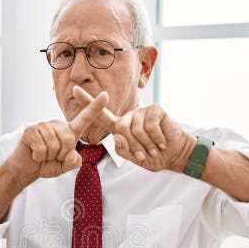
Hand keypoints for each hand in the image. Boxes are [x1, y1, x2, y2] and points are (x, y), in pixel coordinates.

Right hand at [6, 90, 109, 182]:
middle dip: (61, 154)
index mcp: (69, 131)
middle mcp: (58, 125)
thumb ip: (73, 162)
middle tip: (52, 156)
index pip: (85, 118)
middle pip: (69, 139)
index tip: (105, 95)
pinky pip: (41, 148)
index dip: (95, 107)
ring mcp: (43, 125)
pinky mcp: (31, 129)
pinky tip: (35, 153)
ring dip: (48, 157)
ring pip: (54, 145)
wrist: (27, 168)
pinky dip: (38, 156)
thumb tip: (72, 154)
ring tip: (43, 154)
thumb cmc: (47, 164)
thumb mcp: (64, 167)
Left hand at [72, 86, 191, 171]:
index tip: (74, 90)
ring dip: (146, 144)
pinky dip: (156, 138)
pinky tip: (162, 141)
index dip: (87, 102)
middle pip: (121, 128)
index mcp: (120, 127)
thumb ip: (123, 149)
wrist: (173, 155)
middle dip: (134, 145)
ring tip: (154, 147)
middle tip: (145, 153)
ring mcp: (142, 111)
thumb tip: (118, 134)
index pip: (100, 114)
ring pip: (136, 129)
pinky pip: (149, 126)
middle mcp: (129, 117)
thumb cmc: (152, 156)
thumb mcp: (133, 157)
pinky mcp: (155, 109)